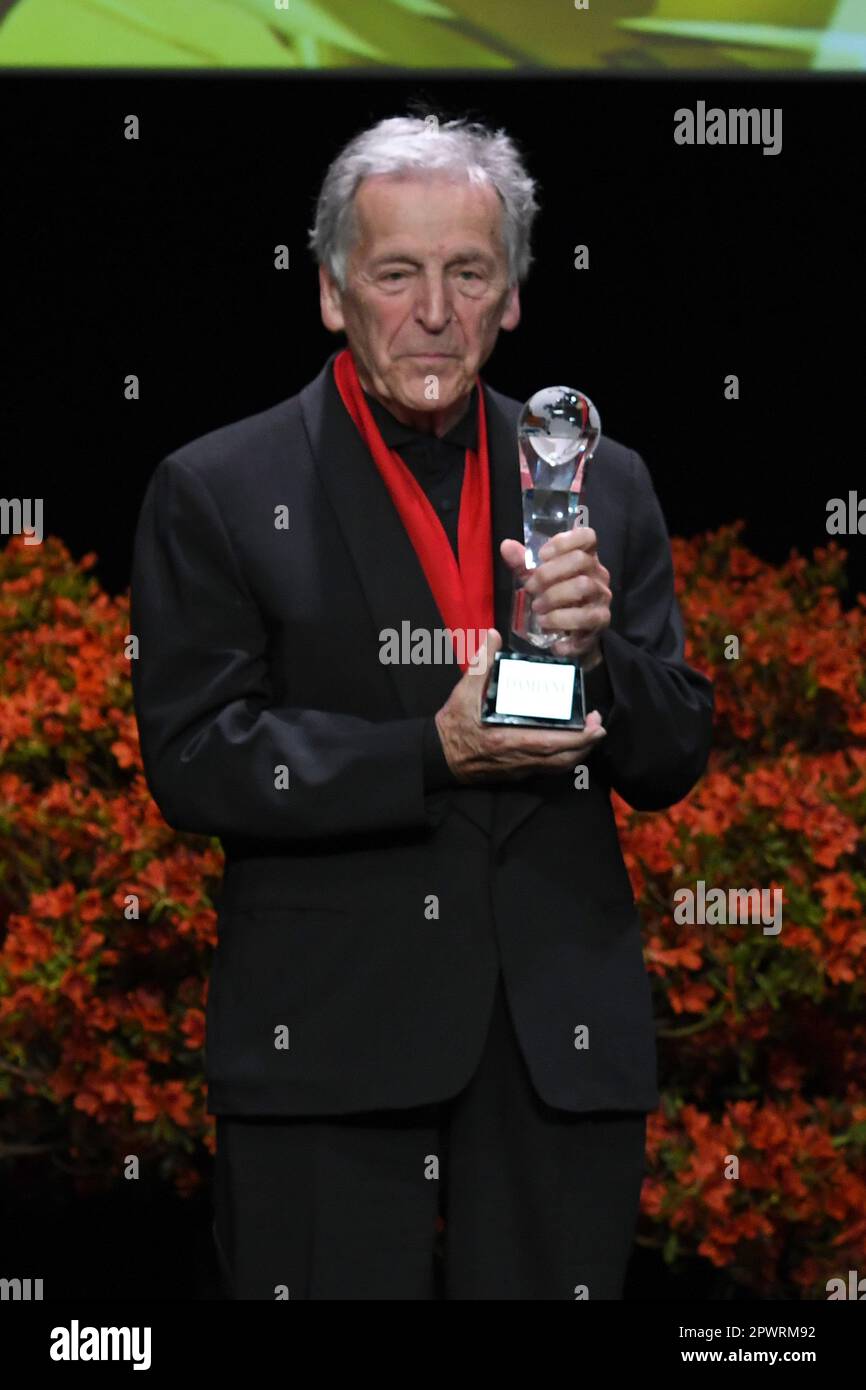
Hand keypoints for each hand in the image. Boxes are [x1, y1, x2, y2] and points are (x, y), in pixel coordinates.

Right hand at [434, 629, 606, 784]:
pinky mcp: (518, 772)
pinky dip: (564, 759)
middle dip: (586, 744)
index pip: (552, 743)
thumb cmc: (453, 724)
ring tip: (589, 734)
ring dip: (578, 753)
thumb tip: (493, 635)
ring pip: (558, 766)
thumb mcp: (463, 692)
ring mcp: (520, 767)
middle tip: (598, 725)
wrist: (440, 756)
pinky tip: (571, 746)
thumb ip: (481, 663)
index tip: (594, 724)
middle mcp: (518, 757)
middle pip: (563, 758)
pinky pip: (548, 769)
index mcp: (508, 738)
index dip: (578, 738)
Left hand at [500, 526, 610, 663]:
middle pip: (581, 560)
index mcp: (586, 558)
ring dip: (554, 598)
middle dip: (549, 573)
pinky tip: (548, 630)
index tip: (541, 556)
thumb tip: (506, 546)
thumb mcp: (539, 581)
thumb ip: (523, 564)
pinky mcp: (600, 621)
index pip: (587, 536)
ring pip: (583, 587)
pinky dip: (562, 624)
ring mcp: (602, 598)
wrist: (574, 637)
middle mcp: (598, 575)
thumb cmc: (557, 601)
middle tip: (530, 588)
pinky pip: (585, 620)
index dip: (563, 541)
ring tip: (537, 610)